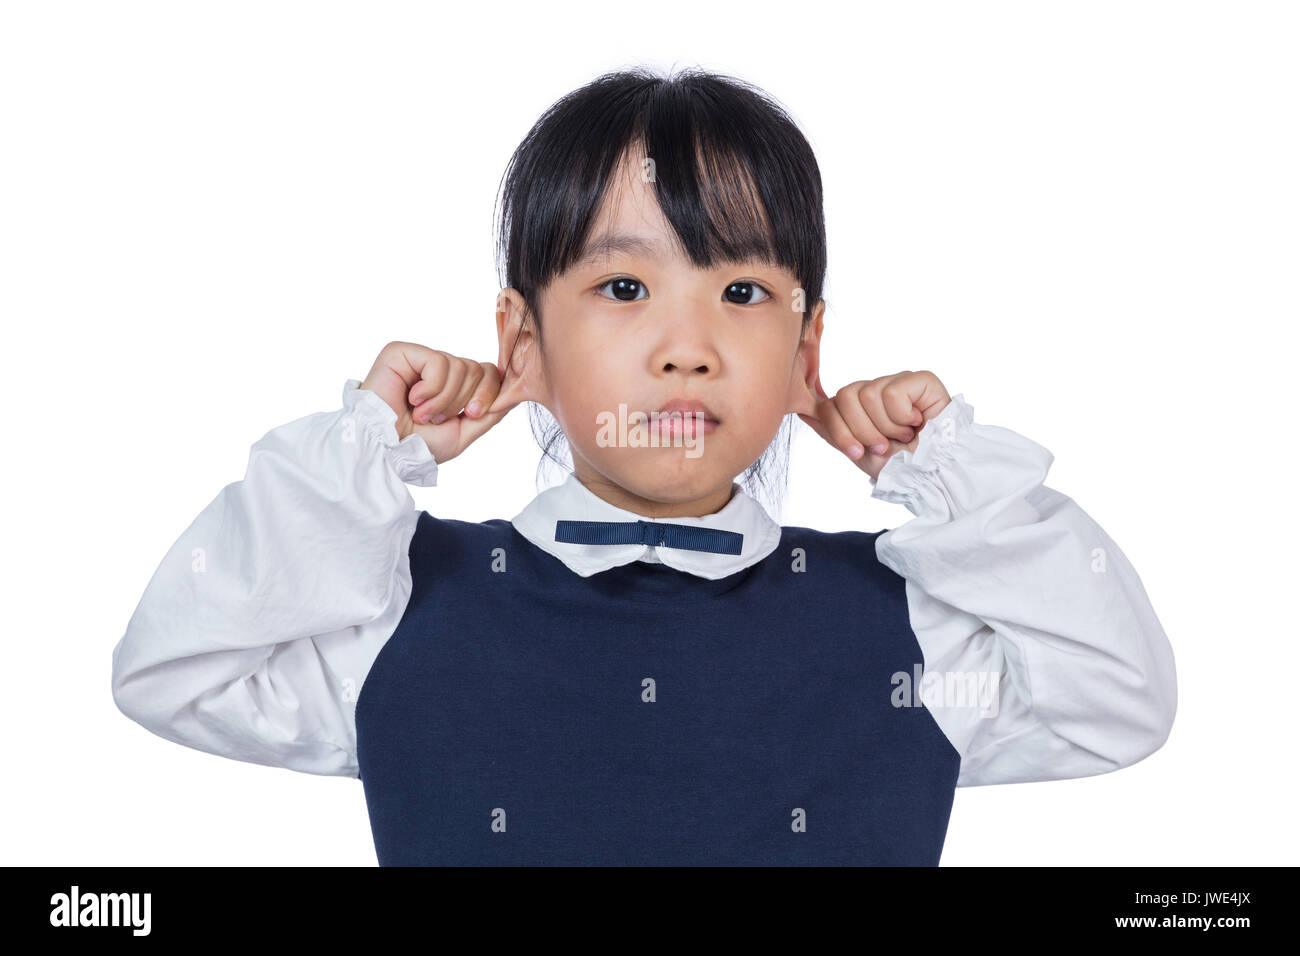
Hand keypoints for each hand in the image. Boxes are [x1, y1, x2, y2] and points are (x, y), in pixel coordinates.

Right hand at [360, 341, 518, 463]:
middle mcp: (438, 368)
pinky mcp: (402, 352)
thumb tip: (515, 394)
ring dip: (444, 400)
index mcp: (452, 385)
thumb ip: (490, 413)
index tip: (471, 414)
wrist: (385, 453)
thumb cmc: (417, 447)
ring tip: (421, 413)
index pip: (489, 372)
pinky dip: (431, 390)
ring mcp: (420, 358)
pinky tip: (412, 400)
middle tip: (436, 418)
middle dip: (463, 400)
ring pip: (461, 366)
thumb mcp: (463, 432)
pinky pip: (439, 362)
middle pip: (479, 368)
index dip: (488, 393)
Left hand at [797, 370, 950, 480]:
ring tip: (904, 436)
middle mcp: (877, 389)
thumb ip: (832, 430)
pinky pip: (893, 392)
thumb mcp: (858, 452)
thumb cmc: (901, 466)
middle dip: (862, 430)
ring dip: (886, 427)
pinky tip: (917, 423)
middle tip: (884, 445)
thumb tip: (801, 411)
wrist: (933, 475)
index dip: (840, 431)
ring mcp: (897, 382)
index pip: (829, 404)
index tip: (858, 452)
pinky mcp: (920, 380)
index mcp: (859, 406)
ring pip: (868, 394)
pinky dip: (902, 417)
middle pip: (844, 396)